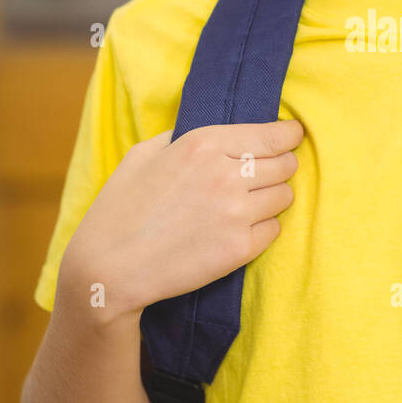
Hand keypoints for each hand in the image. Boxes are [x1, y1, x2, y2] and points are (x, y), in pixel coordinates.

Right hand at [60, 120, 304, 319]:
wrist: (108, 267)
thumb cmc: (120, 208)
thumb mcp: (144, 154)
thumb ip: (181, 137)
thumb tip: (213, 137)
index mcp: (204, 144)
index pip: (274, 134)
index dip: (289, 136)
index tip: (293, 137)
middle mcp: (226, 174)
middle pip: (286, 164)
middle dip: (279, 168)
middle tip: (262, 176)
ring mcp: (236, 213)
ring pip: (285, 196)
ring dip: (271, 198)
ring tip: (245, 205)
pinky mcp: (240, 248)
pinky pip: (274, 229)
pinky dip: (262, 228)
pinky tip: (236, 230)